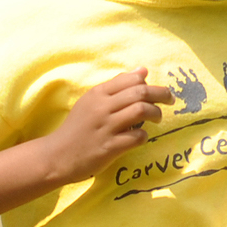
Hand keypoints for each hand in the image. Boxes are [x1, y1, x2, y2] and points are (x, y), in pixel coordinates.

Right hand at [39, 69, 173, 185]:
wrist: (57, 155)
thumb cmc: (77, 128)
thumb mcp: (91, 102)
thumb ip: (116, 86)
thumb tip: (142, 71)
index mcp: (98, 94)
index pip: (131, 80)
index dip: (149, 83)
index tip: (158, 91)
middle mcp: (102, 108)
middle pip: (140, 93)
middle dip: (161, 95)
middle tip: (169, 101)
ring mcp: (106, 127)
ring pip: (141, 111)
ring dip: (155, 114)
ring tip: (157, 119)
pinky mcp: (110, 147)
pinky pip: (136, 137)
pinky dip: (144, 136)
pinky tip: (141, 137)